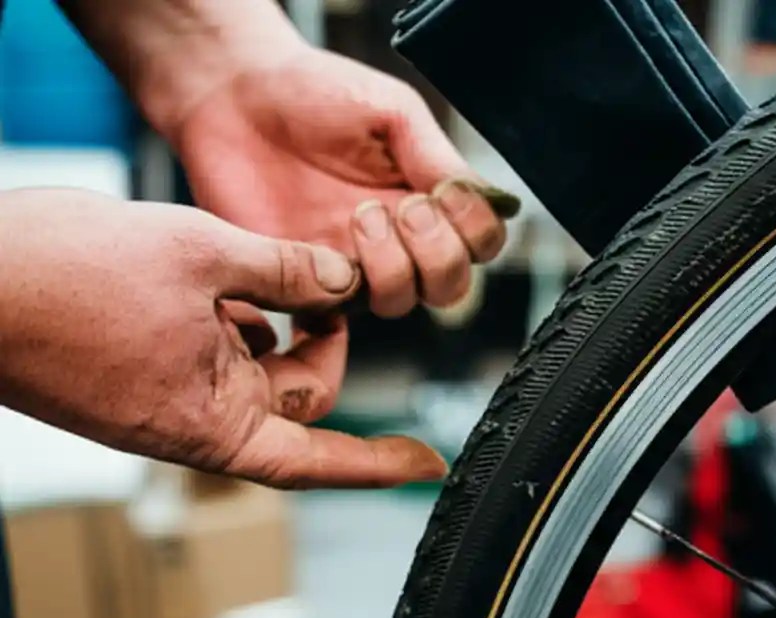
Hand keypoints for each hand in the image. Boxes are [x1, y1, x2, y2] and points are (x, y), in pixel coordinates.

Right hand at [0, 189, 445, 488]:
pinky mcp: (140, 367)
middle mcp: (193, 419)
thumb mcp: (202, 255)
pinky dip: (233, 311)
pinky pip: (212, 347)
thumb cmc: (64, 275)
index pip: (320, 457)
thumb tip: (340, 279)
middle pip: (297, 393)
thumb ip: (284, 270)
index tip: (423, 465)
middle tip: (324, 282)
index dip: (378, 462)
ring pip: (255, 362)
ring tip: (263, 266)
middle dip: (322, 337)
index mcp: (215, 422)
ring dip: (274, 317)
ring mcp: (164, 395)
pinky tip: (221, 273)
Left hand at [170, 46, 505, 317]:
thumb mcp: (393, 111)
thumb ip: (437, 158)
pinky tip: (325, 242)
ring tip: (361, 215)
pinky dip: (342, 285)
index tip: (443, 192)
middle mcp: (400, 239)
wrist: (234, 95)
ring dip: (394, 266)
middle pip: (452, 286)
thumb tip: (480, 200)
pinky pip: (339, 307)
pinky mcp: (304, 277)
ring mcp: (353, 262)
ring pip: (403, 302)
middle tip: (406, 207)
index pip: (483, 242)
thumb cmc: (315, 92)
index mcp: (430, 198)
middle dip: (439, 254)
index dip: (475, 229)